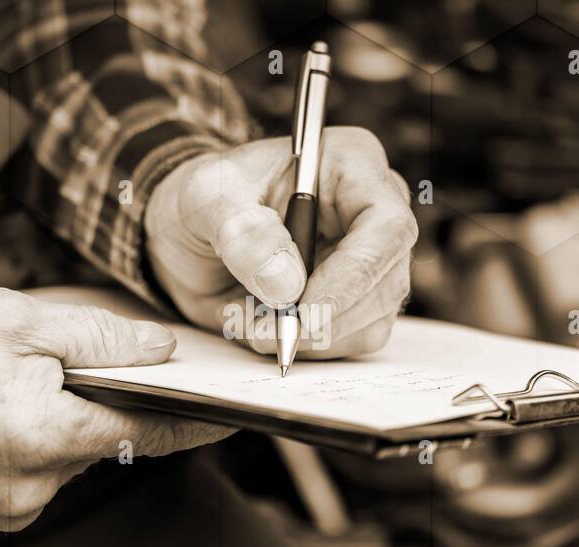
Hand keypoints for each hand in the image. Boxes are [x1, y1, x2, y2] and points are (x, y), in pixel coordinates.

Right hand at [0, 284, 232, 530]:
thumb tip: (160, 351)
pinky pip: (36, 474)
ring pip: (68, 459)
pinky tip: (7, 405)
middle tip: (84, 363)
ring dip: (65, 422)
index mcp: (43, 438)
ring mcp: (3, 505)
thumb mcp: (23, 322)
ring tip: (25, 378)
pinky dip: (37, 440)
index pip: (143, 435)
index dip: (190, 424)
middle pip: (103, 444)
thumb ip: (103, 340)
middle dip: (105, 404)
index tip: (227, 415)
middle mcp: (28, 487)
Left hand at [145, 127, 416, 357]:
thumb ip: (244, 232)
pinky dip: (306, 347)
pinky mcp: (358, 303)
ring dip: (309, 337)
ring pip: (371, 322)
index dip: (353, 273)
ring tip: (252, 318)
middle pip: (384, 282)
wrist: (191, 233)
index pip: (386, 226)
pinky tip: (266, 324)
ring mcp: (372, 263)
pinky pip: (350, 342)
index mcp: (353, 167)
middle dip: (322, 317)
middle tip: (262, 325)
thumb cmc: (208, 199)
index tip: (303, 305)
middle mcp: (375, 215)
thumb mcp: (207, 199)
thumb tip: (287, 283)